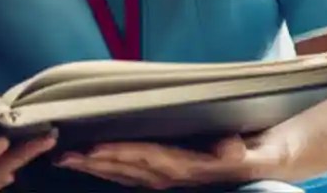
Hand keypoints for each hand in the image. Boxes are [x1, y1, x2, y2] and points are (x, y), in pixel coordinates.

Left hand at [55, 135, 285, 189]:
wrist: (264, 163)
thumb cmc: (255, 151)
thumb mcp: (253, 151)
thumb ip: (239, 152)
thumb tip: (228, 149)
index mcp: (189, 169)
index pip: (149, 159)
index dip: (121, 154)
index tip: (94, 148)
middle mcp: (172, 177)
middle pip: (126, 168)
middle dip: (93, 162)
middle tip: (62, 154)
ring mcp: (165, 179)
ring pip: (122, 173)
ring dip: (93, 166)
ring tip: (64, 157)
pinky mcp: (162, 176)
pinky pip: (128, 174)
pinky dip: (105, 166)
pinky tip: (85, 161)